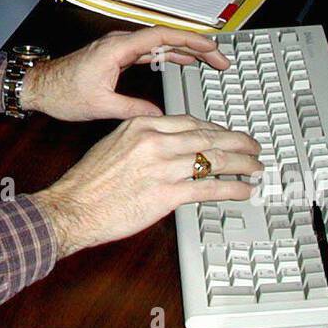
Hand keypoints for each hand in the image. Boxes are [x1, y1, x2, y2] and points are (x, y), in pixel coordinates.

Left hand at [21, 26, 230, 120]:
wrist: (39, 87)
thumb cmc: (61, 93)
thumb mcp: (100, 106)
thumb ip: (132, 109)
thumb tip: (159, 116)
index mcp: (117, 48)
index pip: (162, 37)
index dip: (190, 41)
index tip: (211, 48)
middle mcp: (120, 43)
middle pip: (166, 38)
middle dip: (196, 46)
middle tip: (221, 59)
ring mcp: (119, 48)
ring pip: (160, 44)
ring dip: (186, 51)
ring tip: (211, 61)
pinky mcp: (117, 56)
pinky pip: (150, 51)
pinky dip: (170, 56)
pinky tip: (183, 61)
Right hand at [31, 115, 262, 257]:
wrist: (72, 207)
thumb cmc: (87, 182)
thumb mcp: (114, 145)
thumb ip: (143, 141)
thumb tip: (168, 146)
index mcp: (141, 125)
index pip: (191, 121)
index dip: (215, 128)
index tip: (226, 134)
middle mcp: (155, 141)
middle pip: (209, 136)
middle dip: (238, 142)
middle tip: (254, 147)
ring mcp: (162, 167)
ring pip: (215, 159)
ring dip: (243, 164)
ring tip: (256, 168)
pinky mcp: (166, 194)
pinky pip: (209, 188)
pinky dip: (232, 188)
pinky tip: (243, 190)